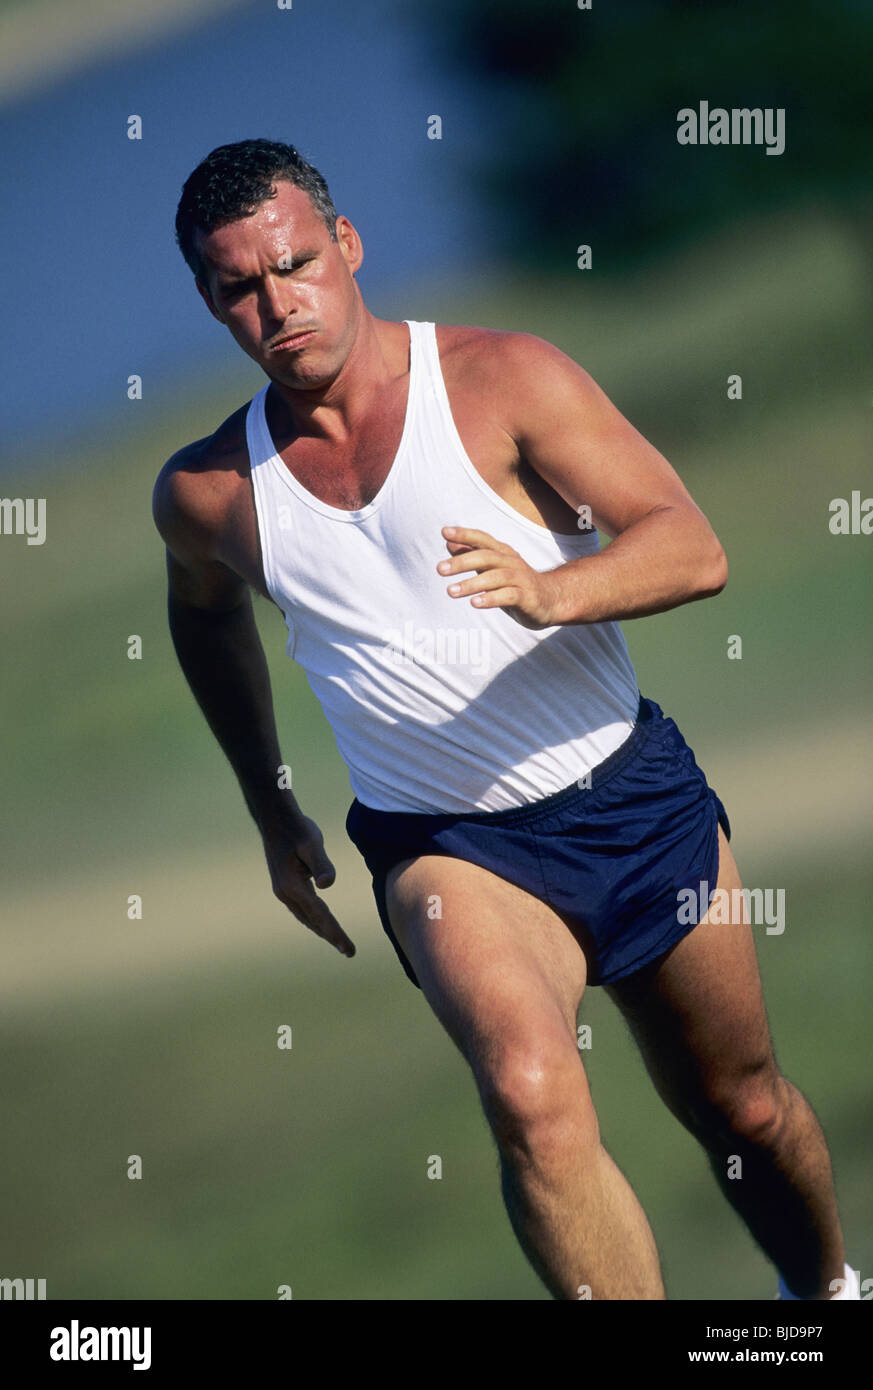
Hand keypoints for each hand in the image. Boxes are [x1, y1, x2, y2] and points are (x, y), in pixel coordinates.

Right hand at [260, 813, 354, 958]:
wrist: (275, 818)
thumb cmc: (297, 828)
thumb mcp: (312, 842)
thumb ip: (321, 864)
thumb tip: (328, 885)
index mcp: (293, 886)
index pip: (321, 916)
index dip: (336, 934)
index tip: (349, 950)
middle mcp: (285, 893)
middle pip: (313, 921)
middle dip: (331, 936)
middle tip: (349, 952)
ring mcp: (282, 890)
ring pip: (305, 917)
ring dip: (321, 929)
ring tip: (337, 940)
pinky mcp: (283, 884)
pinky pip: (301, 908)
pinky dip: (313, 918)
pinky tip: (320, 919)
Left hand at [437, 526, 559, 629]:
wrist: (551, 599)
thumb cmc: (516, 582)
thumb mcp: (492, 568)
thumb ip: (471, 555)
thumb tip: (448, 542)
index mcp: (502, 553)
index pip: (482, 539)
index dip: (465, 534)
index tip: (444, 532)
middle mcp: (511, 562)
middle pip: (486, 557)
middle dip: (462, 562)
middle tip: (440, 569)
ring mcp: (521, 579)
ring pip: (495, 577)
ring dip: (471, 584)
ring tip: (450, 591)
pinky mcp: (527, 597)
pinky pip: (508, 596)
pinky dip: (491, 598)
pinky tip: (475, 603)